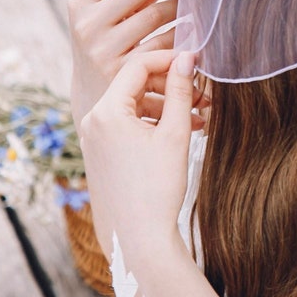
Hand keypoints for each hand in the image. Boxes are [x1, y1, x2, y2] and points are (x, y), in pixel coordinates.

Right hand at [67, 0, 206, 127]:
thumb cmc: (109, 46)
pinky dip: (186, 33)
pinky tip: (200, 27)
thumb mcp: (106, 16)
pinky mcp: (126, 74)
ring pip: (158, 14)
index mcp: (81, 2)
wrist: (94, 100)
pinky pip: (167, 44)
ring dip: (186, 2)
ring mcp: (104, 51)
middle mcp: (88, 25)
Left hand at [79, 49, 196, 274]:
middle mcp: (92, 120)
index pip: (137, 65)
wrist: (139, 239)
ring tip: (199, 117)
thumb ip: (181, 90)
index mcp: (106, 111)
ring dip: (165, 106)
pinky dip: (153, 123)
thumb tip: (188, 57)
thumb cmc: (157, 189)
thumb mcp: (175, 134)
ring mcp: (94, 137)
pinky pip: (127, 125)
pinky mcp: (100, 152)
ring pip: (133, 106)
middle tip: (203, 94)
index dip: (169, 58)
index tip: (195, 62)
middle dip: (170, 85)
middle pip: (135, 85)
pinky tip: (182, 131)